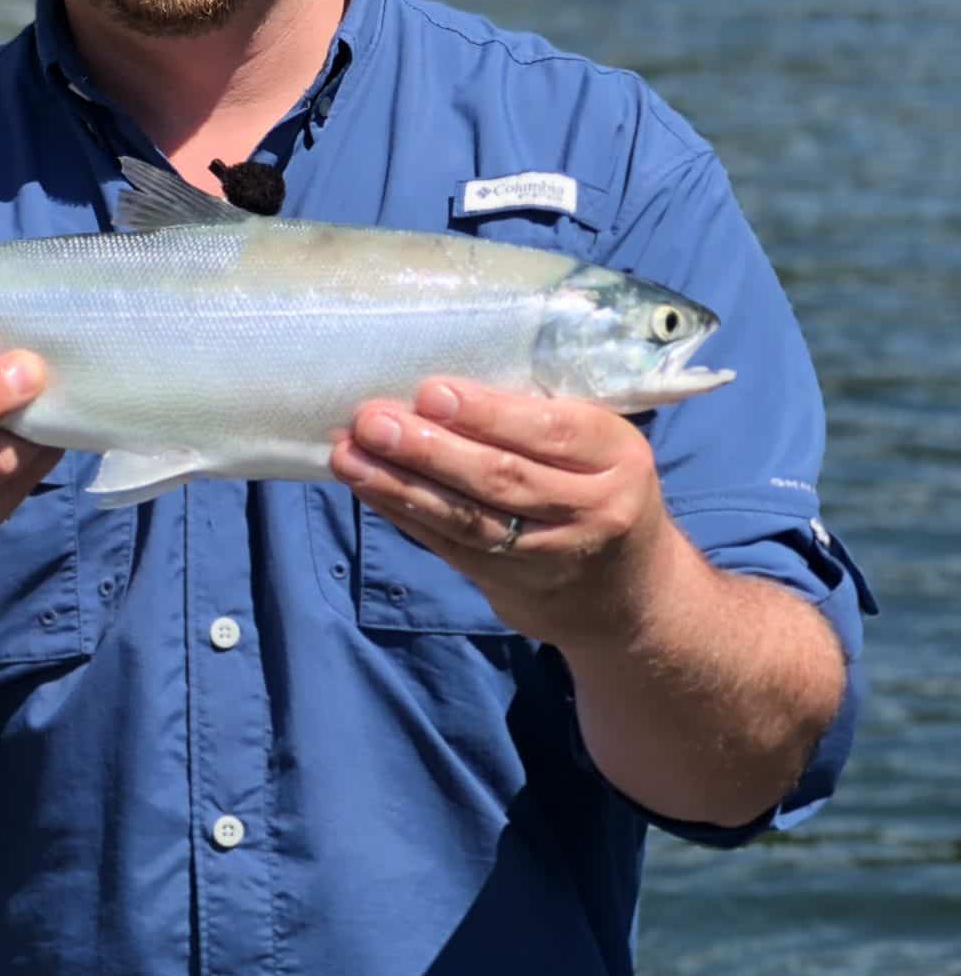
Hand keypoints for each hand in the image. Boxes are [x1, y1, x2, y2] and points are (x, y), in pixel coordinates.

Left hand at [329, 378, 682, 649]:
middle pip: (501, 477)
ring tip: (349, 455)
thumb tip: (439, 384)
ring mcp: (549, 553)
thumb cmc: (595, 485)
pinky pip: (448, 545)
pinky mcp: (509, 583)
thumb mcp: (596, 445)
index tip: (429, 392)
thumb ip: (538, 416)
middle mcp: (591, 509)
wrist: (627, 591)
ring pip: (468, 518)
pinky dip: (401, 514)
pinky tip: (364, 486)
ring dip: (399, 485)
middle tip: (371, 420)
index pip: (551, 432)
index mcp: (617, 456)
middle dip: (429, 449)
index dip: (487, 414)